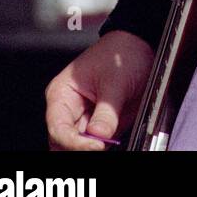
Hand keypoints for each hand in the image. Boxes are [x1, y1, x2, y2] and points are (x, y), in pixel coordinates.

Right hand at [45, 31, 154, 150]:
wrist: (138, 47)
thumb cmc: (120, 53)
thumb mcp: (116, 80)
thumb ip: (107, 111)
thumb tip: (99, 135)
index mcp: (62, 94)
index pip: (58, 129)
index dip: (75, 142)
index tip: (97, 145)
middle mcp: (68, 109)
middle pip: (62, 143)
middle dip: (80, 149)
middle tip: (101, 147)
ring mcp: (84, 119)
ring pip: (78, 148)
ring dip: (91, 149)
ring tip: (107, 144)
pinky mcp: (99, 126)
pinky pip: (96, 144)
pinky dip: (103, 147)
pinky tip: (112, 143)